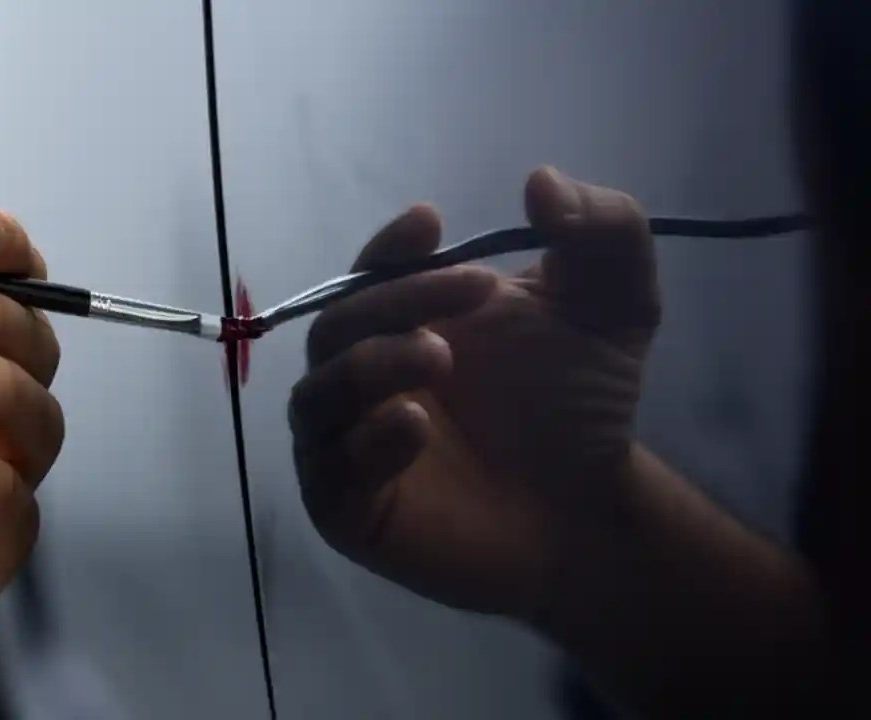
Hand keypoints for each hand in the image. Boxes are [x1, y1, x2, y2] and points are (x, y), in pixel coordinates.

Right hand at [289, 167, 658, 621]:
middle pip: (336, 326)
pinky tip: (416, 426)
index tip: (433, 223)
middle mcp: (363, 379)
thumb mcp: (612, 306)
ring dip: (368, 366)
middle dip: (395, 301)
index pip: (366, 275)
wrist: (593, 507)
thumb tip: (542, 181)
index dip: (388, 247)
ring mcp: (348, 446)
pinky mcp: (350, 513)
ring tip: (439, 355)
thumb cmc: (582, 405)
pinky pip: (328, 474)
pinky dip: (364, 445)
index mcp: (404, 323)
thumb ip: (601, 230)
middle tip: (474, 292)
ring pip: (316, 397)